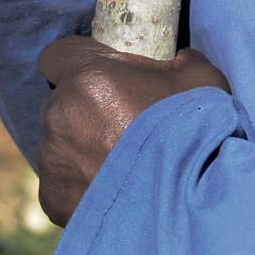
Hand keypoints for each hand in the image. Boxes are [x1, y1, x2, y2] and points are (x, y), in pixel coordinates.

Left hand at [35, 35, 230, 223]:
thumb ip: (179, 61)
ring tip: (122, 165)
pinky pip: (61, 183)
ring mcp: (53, 159)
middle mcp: (59, 114)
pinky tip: (115, 190)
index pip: (56, 55)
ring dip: (81, 149)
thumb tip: (177, 61)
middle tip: (121, 125)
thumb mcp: (201, 78)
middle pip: (60, 103)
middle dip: (83, 110)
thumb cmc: (195, 130)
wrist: (188, 200)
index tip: (99, 74)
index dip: (77, 62)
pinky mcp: (54, 198)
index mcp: (87, 77)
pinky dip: (80, 185)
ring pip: (59, 145)